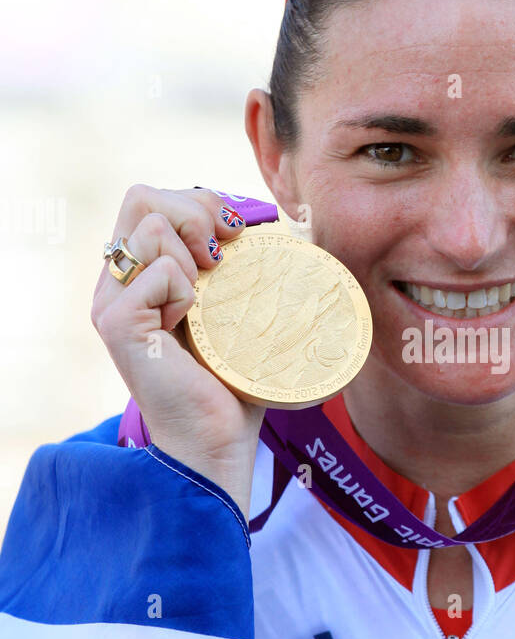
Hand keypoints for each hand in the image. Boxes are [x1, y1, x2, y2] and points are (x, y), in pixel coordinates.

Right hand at [92, 185, 264, 517]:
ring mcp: (112, 303)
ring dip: (194, 246)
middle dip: (196, 209)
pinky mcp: (117, 324)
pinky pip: (160, 269)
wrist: (217, 441)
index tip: (237, 234)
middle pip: (140, 197)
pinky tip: (193, 322)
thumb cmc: (234, 383)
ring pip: (149, 224)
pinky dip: (188, 287)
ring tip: (210, 292)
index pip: (151, 201)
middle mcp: (117, 284)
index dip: (198, 201)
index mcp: (139, 275)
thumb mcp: (238, 310)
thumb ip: (239, 268)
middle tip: (226, 253)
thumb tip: (278, 224)